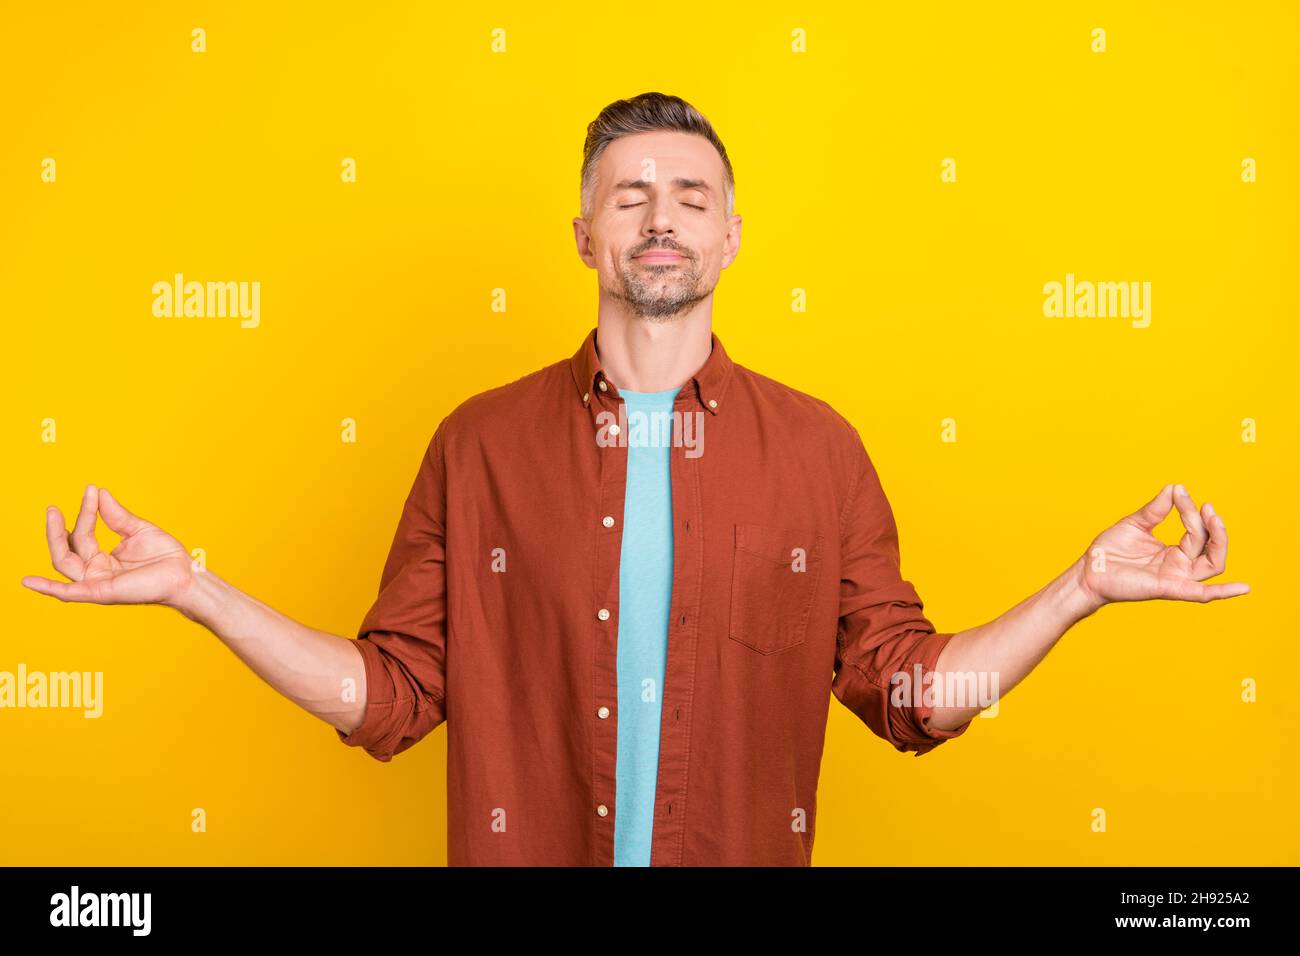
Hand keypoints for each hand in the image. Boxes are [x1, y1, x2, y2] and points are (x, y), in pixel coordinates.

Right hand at [20, 484, 196, 606]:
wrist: (185, 574)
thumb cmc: (165, 557)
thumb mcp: (137, 530)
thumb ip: (116, 515)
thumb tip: (98, 492)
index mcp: (102, 559)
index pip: (83, 534)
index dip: (85, 512)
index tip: (91, 490)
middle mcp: (96, 571)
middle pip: (67, 549)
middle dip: (58, 528)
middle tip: (52, 507)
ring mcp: (96, 583)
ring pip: (64, 563)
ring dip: (55, 539)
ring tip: (53, 515)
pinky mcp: (101, 593)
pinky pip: (69, 592)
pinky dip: (48, 588)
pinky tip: (29, 581)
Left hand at [1077, 483, 1249, 607]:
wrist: (1088, 571)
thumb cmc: (1110, 551)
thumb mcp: (1136, 523)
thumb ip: (1156, 509)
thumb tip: (1173, 487)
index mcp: (1174, 552)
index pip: (1196, 531)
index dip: (1190, 510)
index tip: (1178, 491)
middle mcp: (1180, 566)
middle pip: (1210, 547)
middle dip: (1212, 526)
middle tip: (1206, 506)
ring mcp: (1176, 578)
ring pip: (1213, 564)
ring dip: (1218, 541)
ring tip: (1213, 517)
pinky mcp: (1168, 588)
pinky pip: (1201, 593)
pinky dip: (1223, 592)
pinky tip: (1244, 588)